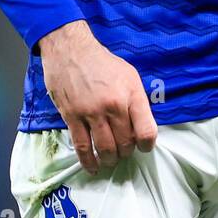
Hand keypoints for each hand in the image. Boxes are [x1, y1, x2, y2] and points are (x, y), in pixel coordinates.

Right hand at [38, 20, 157, 173]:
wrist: (70, 50)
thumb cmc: (101, 62)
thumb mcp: (129, 75)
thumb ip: (137, 100)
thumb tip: (141, 126)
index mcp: (131, 94)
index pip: (147, 131)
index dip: (147, 145)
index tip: (144, 146)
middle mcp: (113, 105)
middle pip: (126, 143)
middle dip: (126, 152)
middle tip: (123, 151)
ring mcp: (91, 112)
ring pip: (105, 149)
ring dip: (110, 159)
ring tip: (110, 159)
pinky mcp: (72, 117)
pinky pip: (82, 146)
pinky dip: (88, 161)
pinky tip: (93, 167)